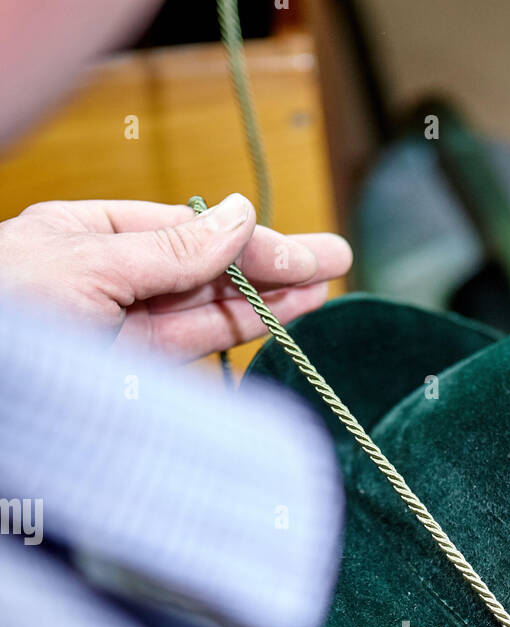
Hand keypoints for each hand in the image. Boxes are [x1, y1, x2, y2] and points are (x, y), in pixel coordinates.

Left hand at [0, 194, 351, 358]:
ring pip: (207, 313)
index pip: (178, 229)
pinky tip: (281, 316)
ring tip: (324, 284)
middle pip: (202, 270)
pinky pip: (197, 351)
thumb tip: (236, 216)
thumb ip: (169, 249)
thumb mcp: (88, 264)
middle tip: (333, 259)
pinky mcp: (136, 385)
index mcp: (83, 240)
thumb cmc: (7, 315)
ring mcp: (123, 338)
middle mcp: (107, 286)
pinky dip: (240, 333)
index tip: (293, 245)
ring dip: (268, 298)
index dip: (239, 234)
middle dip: (269, 263)